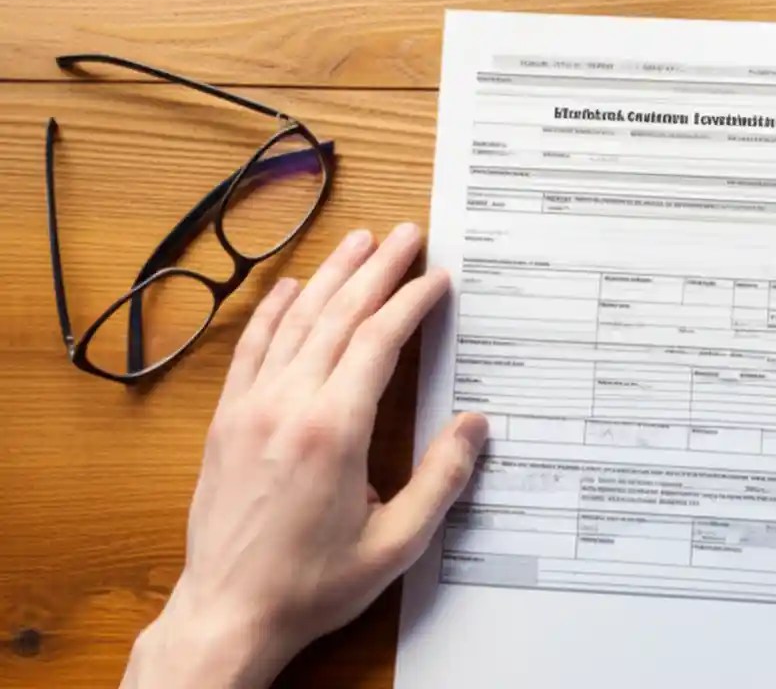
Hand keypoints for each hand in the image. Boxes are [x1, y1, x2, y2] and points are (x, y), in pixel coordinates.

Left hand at [122, 224, 486, 688]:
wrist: (230, 612)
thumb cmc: (312, 584)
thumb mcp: (396, 544)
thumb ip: (441, 480)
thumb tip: (476, 426)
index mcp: (333, 431)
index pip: (378, 341)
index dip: (411, 302)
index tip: (436, 278)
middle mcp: (287, 406)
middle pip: (338, 316)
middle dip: (377, 270)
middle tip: (406, 235)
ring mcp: (250, 409)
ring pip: (295, 323)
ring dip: (330, 277)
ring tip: (359, 242)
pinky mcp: (227, 421)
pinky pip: (252, 349)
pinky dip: (274, 313)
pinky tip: (292, 288)